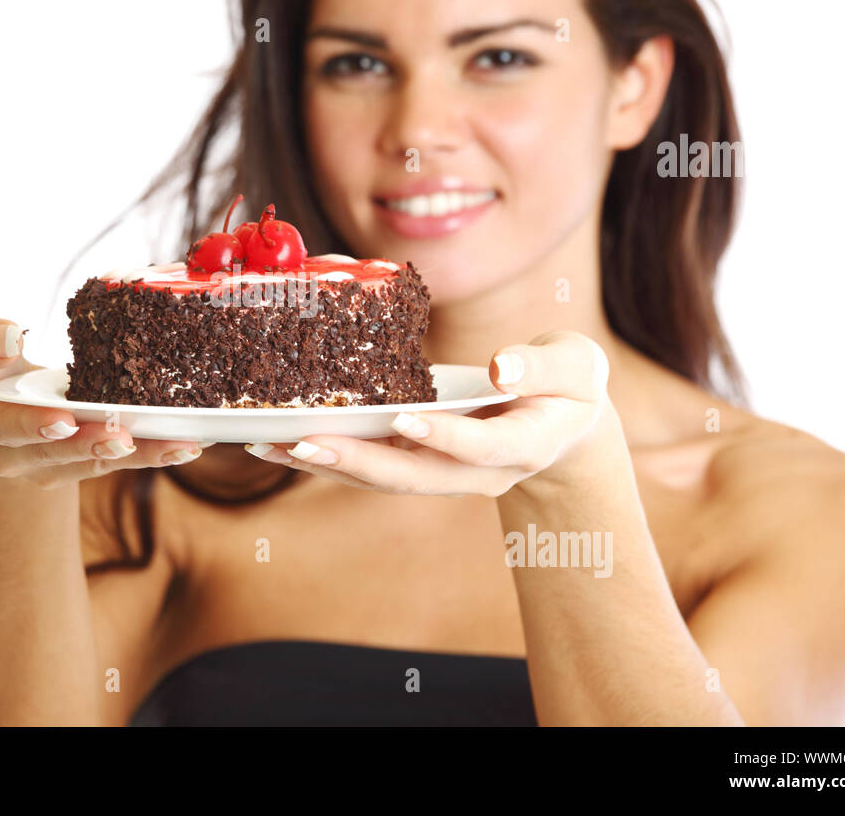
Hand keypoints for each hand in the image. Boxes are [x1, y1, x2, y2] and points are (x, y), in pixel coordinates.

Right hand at [0, 312, 203, 488]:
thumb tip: (8, 337)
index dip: (30, 425)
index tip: (63, 419)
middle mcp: (6, 454)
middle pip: (53, 454)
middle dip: (91, 445)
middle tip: (124, 435)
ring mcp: (45, 463)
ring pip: (92, 463)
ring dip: (137, 455)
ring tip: (175, 444)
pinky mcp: (79, 460)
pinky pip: (116, 458)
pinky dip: (152, 451)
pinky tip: (187, 442)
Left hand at [247, 330, 619, 498]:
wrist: (563, 423)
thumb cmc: (569, 386)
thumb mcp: (575, 367)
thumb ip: (541, 368)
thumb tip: (501, 369)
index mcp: (522, 447)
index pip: (481, 446)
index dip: (445, 435)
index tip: (406, 419)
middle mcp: (477, 472)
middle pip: (412, 476)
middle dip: (356, 461)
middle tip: (302, 444)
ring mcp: (445, 473)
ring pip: (381, 477)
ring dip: (325, 463)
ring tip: (269, 446)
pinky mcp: (420, 463)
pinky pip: (370, 463)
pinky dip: (327, 453)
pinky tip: (281, 441)